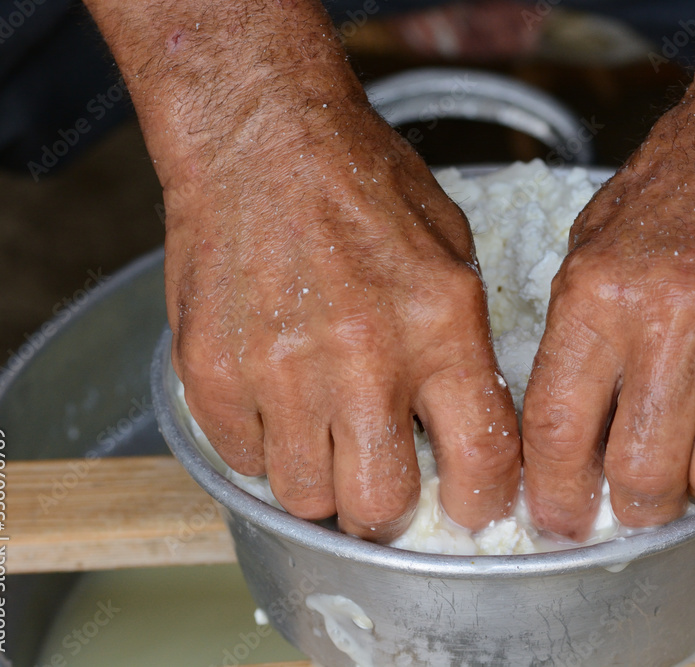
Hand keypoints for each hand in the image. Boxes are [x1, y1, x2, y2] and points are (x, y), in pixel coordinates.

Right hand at [163, 100, 520, 540]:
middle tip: (379, 480)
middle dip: (384, 510)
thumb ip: (461, 343)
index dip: (479, 502)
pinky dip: (261, 443)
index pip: (481, 461)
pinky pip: (242, 459)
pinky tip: (272, 394)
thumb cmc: (359, 183)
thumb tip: (467, 422)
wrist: (259, 135)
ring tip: (319, 427)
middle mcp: (364, 359)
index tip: (467, 503)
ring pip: (304, 496)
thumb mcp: (449, 249)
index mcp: (440, 325)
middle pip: (379, 507)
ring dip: (318, 477)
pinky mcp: (213, 372)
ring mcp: (281, 371)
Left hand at [522, 94, 694, 539]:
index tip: (561, 517)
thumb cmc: (681, 190)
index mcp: (599, 293)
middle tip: (639, 492)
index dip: (555, 496)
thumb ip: (576, 341)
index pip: (557, 430)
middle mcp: (675, 319)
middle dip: (635, 504)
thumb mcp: (591, 246)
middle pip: (642, 475)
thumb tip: (563, 438)